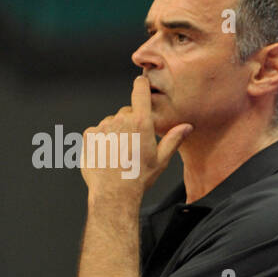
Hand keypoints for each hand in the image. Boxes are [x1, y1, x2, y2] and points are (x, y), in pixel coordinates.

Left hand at [81, 76, 191, 199]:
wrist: (114, 193)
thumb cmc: (139, 177)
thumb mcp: (161, 159)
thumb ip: (173, 138)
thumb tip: (187, 127)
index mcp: (141, 123)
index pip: (140, 90)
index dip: (141, 85)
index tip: (141, 83)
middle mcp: (121, 121)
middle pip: (127, 112)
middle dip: (131, 122)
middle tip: (134, 143)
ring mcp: (103, 127)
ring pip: (111, 123)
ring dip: (116, 132)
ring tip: (120, 153)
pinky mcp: (90, 135)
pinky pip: (97, 131)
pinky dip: (102, 139)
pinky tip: (108, 155)